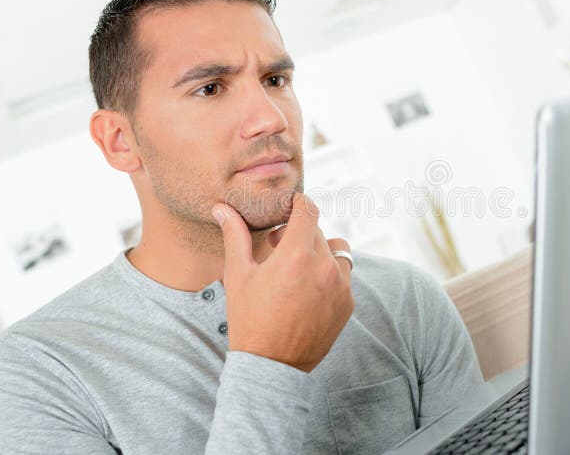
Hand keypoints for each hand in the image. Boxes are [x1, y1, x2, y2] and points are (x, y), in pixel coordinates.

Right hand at [212, 191, 354, 372]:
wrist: (271, 366)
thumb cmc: (249, 319)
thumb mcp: (238, 275)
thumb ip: (236, 236)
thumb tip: (221, 209)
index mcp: (296, 256)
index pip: (308, 210)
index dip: (297, 203)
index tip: (288, 207)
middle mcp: (324, 267)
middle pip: (318, 232)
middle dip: (299, 233)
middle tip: (278, 249)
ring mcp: (341, 286)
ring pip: (336, 251)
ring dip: (319, 252)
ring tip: (298, 269)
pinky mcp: (348, 303)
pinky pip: (343, 276)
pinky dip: (328, 275)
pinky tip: (307, 291)